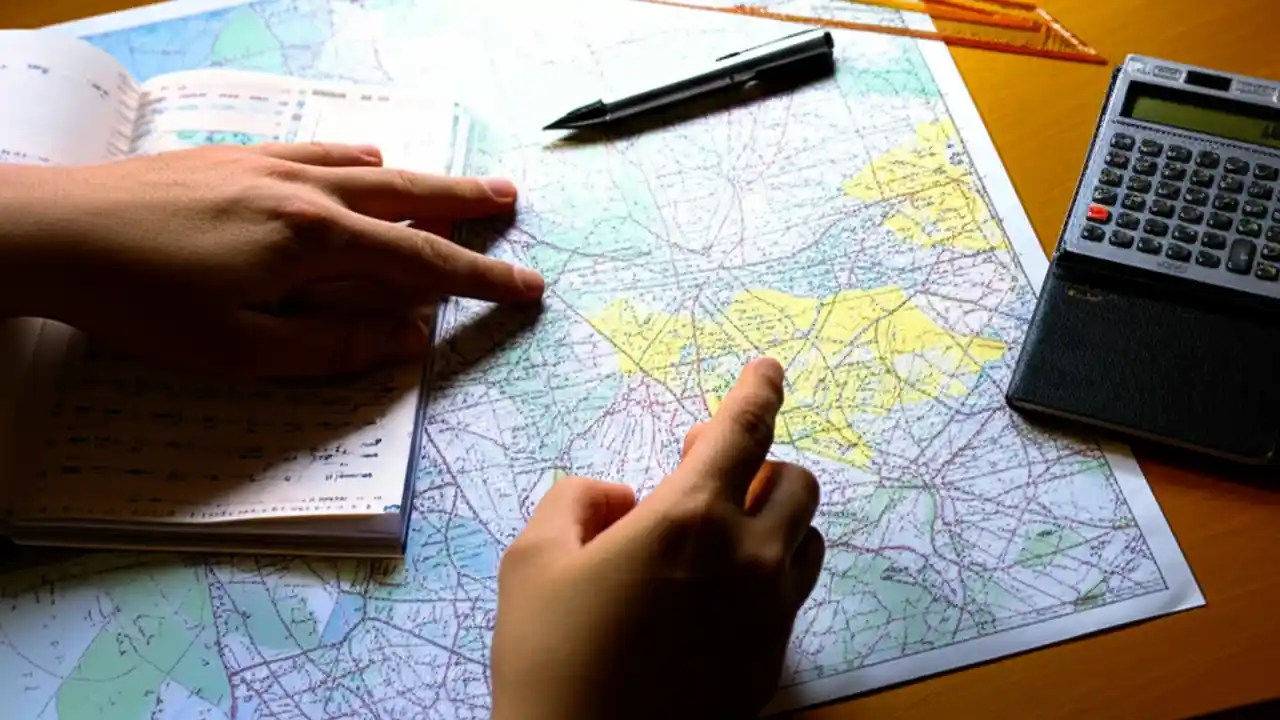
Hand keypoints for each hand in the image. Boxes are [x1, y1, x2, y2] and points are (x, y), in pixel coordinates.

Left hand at [0, 142, 541, 377]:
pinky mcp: (238, 159)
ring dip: (422, 183)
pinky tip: (367, 162)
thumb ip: (331, 347)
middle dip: (467, 209)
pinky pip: (318, 151)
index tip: (528, 289)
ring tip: (460, 189)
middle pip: (409, 200)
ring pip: (370, 172)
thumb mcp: (239, 351)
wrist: (53, 232)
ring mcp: (272, 168)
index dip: (480, 283)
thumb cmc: (142, 303)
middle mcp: (306, 194)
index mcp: (314, 244)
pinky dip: (357, 161)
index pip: (422, 266)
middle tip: (513, 204)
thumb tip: (406, 340)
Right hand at [491, 357, 824, 719]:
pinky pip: (794, 590)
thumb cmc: (549, 660)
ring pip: (807, 536)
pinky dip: (771, 569)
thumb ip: (577, 501)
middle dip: (760, 463)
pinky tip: (723, 588)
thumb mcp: (532, 560)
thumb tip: (619, 497)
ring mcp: (768, 612)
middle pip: (796, 480)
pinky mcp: (772, 656)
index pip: (745, 429)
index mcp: (687, 518)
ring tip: (722, 532)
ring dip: (774, 516)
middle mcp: (745, 557)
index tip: (768, 369)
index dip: (759, 389)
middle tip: (707, 475)